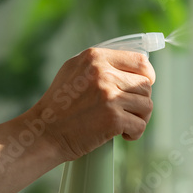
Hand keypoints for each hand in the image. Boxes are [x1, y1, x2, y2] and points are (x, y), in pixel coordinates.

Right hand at [26, 48, 155, 161]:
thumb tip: (134, 66)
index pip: (140, 61)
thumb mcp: (73, 71)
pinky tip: (122, 135)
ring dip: (139, 118)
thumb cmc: (59, 105)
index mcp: (95, 58)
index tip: (140, 89)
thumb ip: (100, 64)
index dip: (147, 76)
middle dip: (141, 101)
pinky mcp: (113, 118)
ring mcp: (109, 96)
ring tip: (124, 124)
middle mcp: (103, 73)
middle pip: (146, 85)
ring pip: (147, 105)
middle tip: (128, 112)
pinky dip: (134, 134)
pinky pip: (140, 125)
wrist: (45, 132)